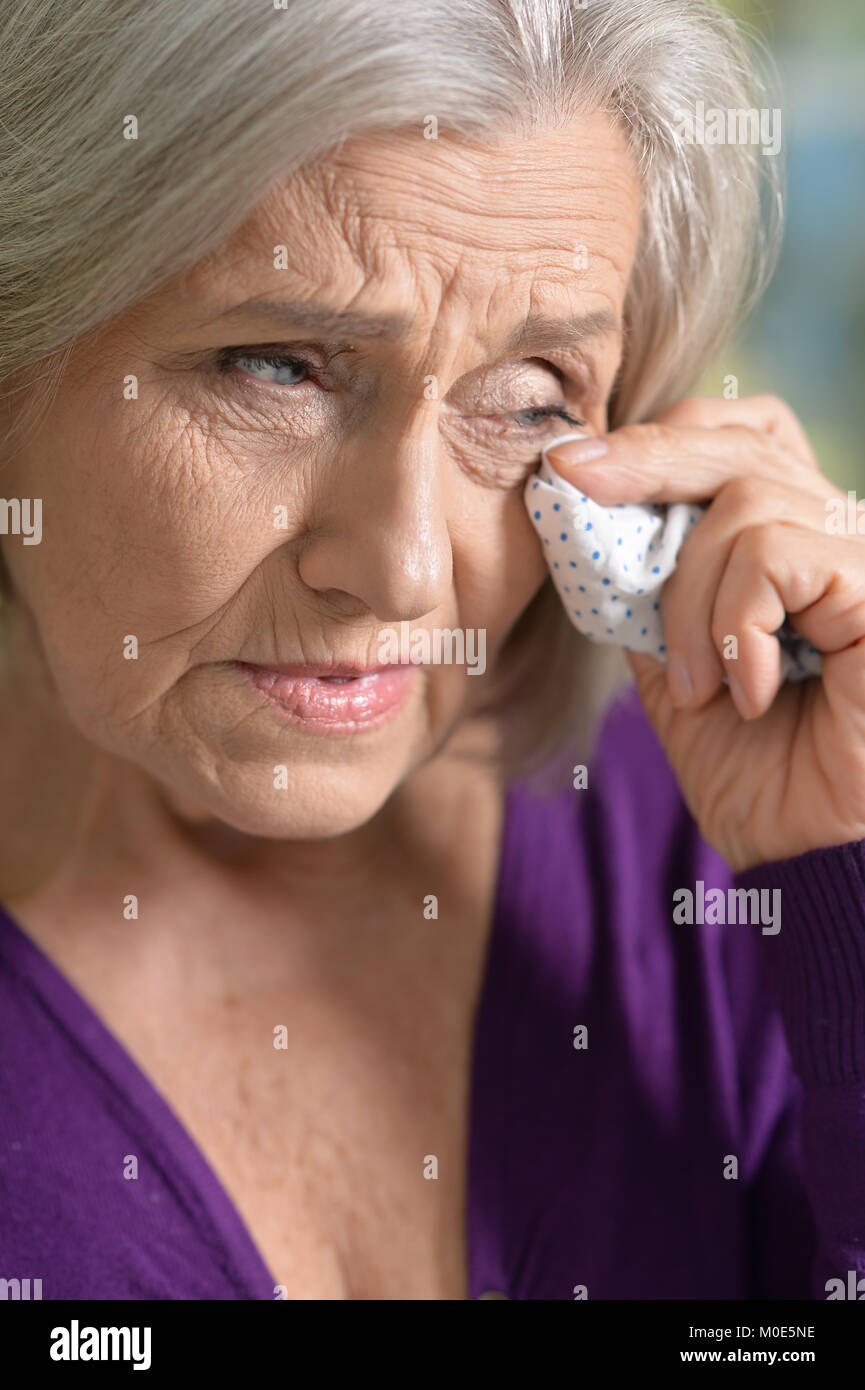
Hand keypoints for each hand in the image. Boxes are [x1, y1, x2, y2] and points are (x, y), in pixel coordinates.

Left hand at [545, 395, 864, 871]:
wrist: (803, 855)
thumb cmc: (751, 767)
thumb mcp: (674, 663)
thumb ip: (649, 590)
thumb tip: (587, 515)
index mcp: (794, 540)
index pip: (739, 437)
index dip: (658, 440)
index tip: (570, 467)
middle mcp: (841, 535)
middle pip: (741, 441)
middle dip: (642, 458)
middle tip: (569, 477)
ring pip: (747, 504)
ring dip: (690, 600)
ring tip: (699, 684)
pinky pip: (779, 555)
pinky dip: (736, 623)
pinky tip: (751, 690)